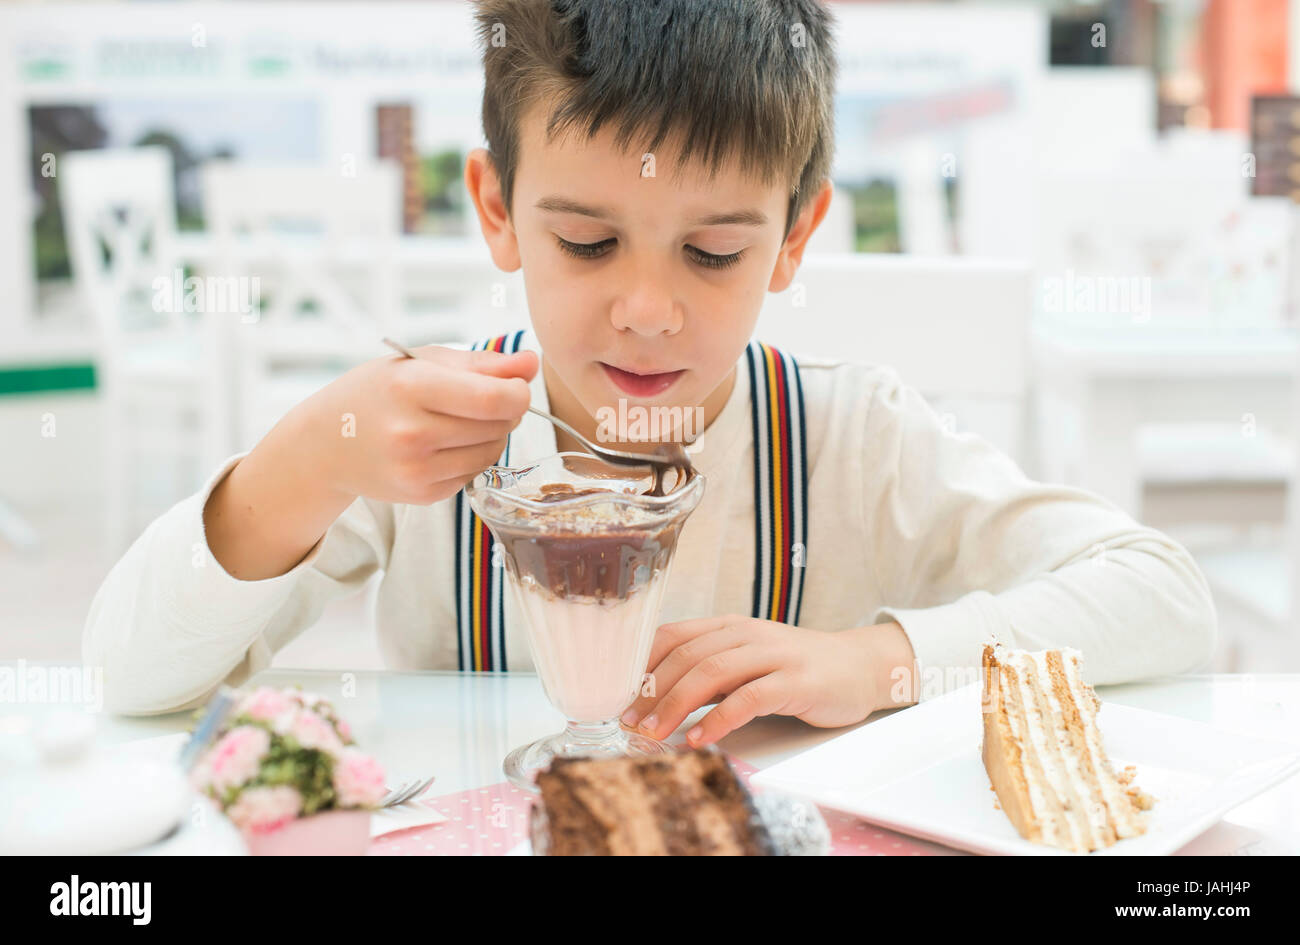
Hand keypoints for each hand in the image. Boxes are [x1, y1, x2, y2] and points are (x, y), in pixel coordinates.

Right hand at [295, 343, 538, 505]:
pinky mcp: (423, 494)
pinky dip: (471, 457)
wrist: (327, 442)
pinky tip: (443, 445)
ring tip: (460, 421)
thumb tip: (533, 364)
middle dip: (505, 411)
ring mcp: (416, 469)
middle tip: (479, 401)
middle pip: (500, 425)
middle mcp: (411, 432)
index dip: (518, 392)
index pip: (494, 398)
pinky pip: (474, 473)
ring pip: (492, 451)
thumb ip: (483, 363)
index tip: (513, 386)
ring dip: (492, 435)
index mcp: (411, 387)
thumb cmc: (380, 392)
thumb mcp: (423, 362)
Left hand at [619, 615, 912, 747]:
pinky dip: (720, 719)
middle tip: (629, 721)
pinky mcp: (796, 680)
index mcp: (728, 626)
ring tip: (655, 733)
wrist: (858, 666)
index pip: (672, 635)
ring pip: (713, 672)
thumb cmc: (794, 668)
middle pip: (687, 655)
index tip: (617, 694)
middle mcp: (746, 634)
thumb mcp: (745, 661)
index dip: (640, 664)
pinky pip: (750, 698)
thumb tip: (655, 696)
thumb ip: (707, 672)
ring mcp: (772, 654)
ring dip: (677, 704)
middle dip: (652, 690)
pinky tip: (701, 738)